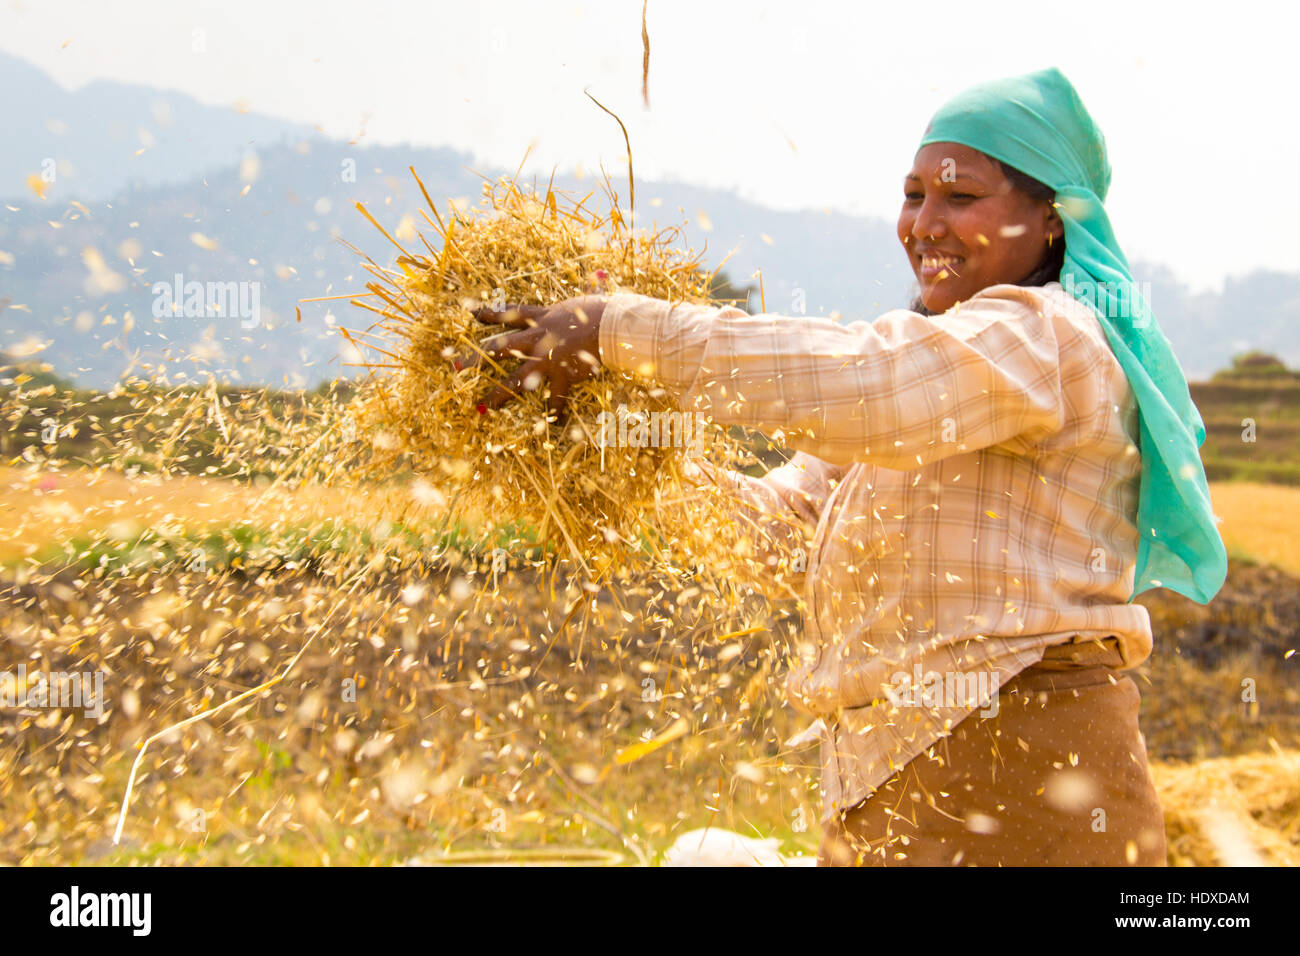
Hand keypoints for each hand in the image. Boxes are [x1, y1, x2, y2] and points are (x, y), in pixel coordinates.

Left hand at [465, 295, 606, 419]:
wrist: (610, 325)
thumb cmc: (601, 310)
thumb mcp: (582, 301)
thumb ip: (579, 300)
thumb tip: (597, 281)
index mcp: (541, 318)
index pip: (510, 313)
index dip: (489, 313)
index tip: (471, 314)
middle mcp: (537, 337)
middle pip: (499, 348)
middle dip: (477, 358)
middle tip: (458, 367)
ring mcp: (547, 358)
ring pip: (516, 378)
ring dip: (500, 393)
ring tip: (486, 405)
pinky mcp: (562, 374)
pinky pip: (555, 396)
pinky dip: (554, 409)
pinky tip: (550, 421)